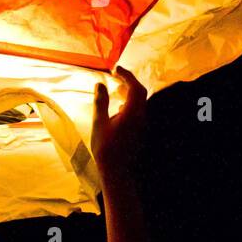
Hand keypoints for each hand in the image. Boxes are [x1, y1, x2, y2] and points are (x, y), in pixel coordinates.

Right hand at [91, 66, 146, 182]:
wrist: (117, 172)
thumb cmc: (106, 148)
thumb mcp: (99, 123)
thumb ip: (101, 102)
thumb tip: (100, 85)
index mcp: (133, 113)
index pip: (135, 87)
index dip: (127, 75)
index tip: (115, 69)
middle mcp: (141, 117)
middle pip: (140, 93)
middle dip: (129, 82)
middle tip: (116, 76)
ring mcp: (142, 125)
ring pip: (139, 103)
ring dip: (129, 93)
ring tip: (116, 90)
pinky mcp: (139, 132)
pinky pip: (137, 112)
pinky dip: (129, 104)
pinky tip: (118, 108)